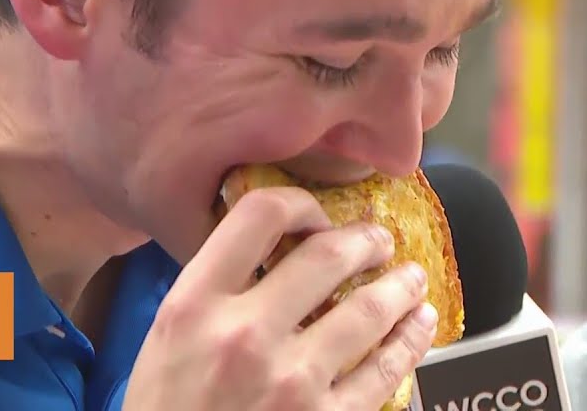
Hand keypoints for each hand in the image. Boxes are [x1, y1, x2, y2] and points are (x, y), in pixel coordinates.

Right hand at [123, 186, 437, 410]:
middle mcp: (244, 335)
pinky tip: (419, 327)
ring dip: (400, 286)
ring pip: (368, 310)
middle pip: (325, 255)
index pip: (258, 216)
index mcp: (195, 305)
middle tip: (379, 241)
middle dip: (365, 241)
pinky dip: (410, 342)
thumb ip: (212, 293)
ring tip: (410, 279)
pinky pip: (384, 372)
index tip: (317, 215)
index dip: (300, 204)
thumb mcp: (167, 342)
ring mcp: (289, 382)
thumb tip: (269, 251)